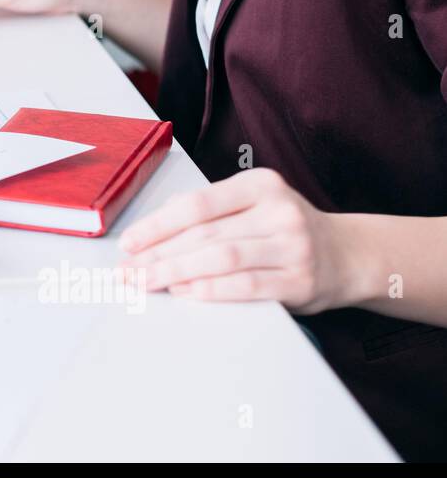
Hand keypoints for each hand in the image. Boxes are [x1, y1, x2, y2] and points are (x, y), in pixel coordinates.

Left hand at [118, 169, 363, 313]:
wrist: (349, 255)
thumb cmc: (285, 228)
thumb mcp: (254, 204)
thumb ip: (210, 209)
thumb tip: (155, 225)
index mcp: (261, 185)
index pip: (197, 204)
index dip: (157, 225)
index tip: (128, 242)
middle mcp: (279, 211)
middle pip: (204, 234)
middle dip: (158, 254)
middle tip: (128, 270)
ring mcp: (293, 246)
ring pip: (221, 259)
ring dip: (176, 273)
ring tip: (147, 282)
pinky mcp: (300, 281)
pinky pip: (245, 286)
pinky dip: (210, 290)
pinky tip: (184, 292)